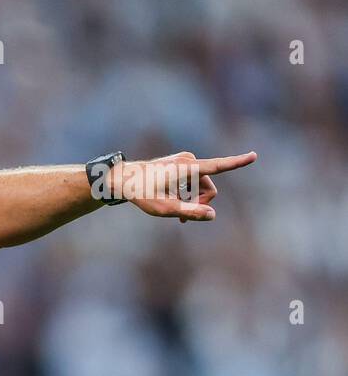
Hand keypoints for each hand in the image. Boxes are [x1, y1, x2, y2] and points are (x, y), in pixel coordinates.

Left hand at [112, 150, 256, 222]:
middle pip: (209, 187)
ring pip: (201, 185)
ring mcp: (185, 160)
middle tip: (182, 219)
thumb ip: (190, 211)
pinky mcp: (180, 163)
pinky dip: (188, 192)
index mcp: (188, 168)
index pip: (218, 166)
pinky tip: (174, 201)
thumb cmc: (141, 194)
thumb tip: (212, 215)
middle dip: (200, 203)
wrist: (121, 179)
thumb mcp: (165, 208)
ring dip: (193, 200)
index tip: (254, 155)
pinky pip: (194, 180)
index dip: (237, 162)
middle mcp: (189, 160)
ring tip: (176, 213)